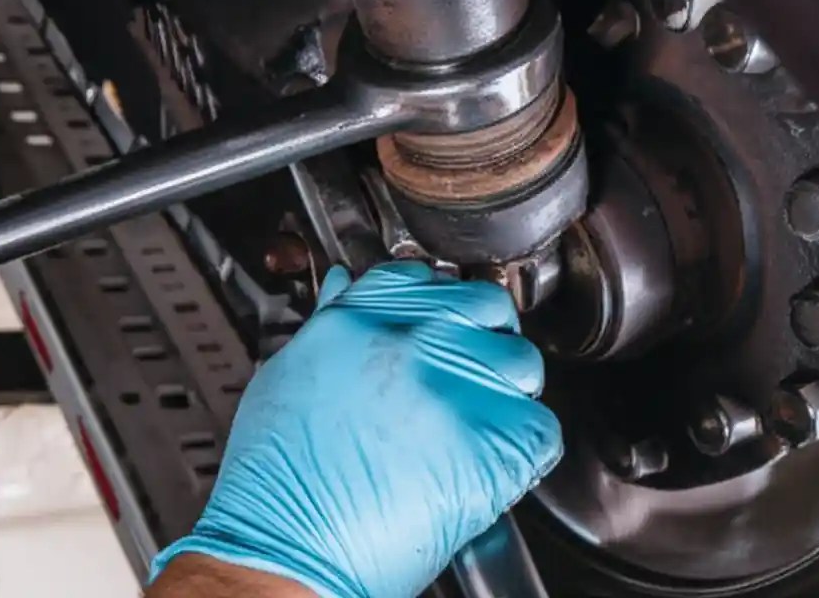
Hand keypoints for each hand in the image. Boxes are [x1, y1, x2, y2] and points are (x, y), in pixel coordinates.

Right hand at [149, 262, 562, 597]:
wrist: (286, 543)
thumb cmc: (277, 475)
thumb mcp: (289, 372)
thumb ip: (331, 321)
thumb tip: (345, 288)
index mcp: (363, 315)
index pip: (424, 276)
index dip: (436, 305)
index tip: (438, 326)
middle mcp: (415, 338)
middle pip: (487, 307)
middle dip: (483, 337)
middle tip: (466, 377)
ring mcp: (459, 385)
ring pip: (523, 364)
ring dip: (508, 392)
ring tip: (476, 427)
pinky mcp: (494, 441)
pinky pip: (541, 428)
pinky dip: (525, 450)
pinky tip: (488, 464)